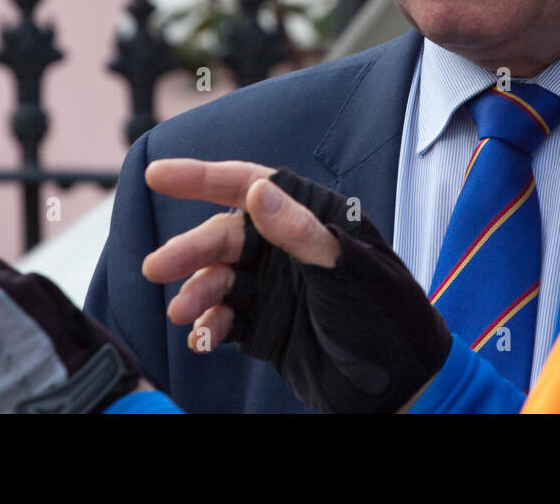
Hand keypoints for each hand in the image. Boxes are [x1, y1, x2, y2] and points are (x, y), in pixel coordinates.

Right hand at [142, 158, 451, 412]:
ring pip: (221, 278)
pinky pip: (226, 318)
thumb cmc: (386, 316)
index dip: (202, 177)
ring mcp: (277, 288)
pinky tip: (203, 337)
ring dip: (198, 291)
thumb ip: (301, 233)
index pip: (251, 185)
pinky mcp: (269, 326)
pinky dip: (209, 325)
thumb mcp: (346, 271)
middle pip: (226, 236)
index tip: (157, 175)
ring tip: (182, 312)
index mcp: (312, 219)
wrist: (402, 385)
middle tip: (158, 268)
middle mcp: (289, 248)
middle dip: (191, 249)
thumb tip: (257, 191)